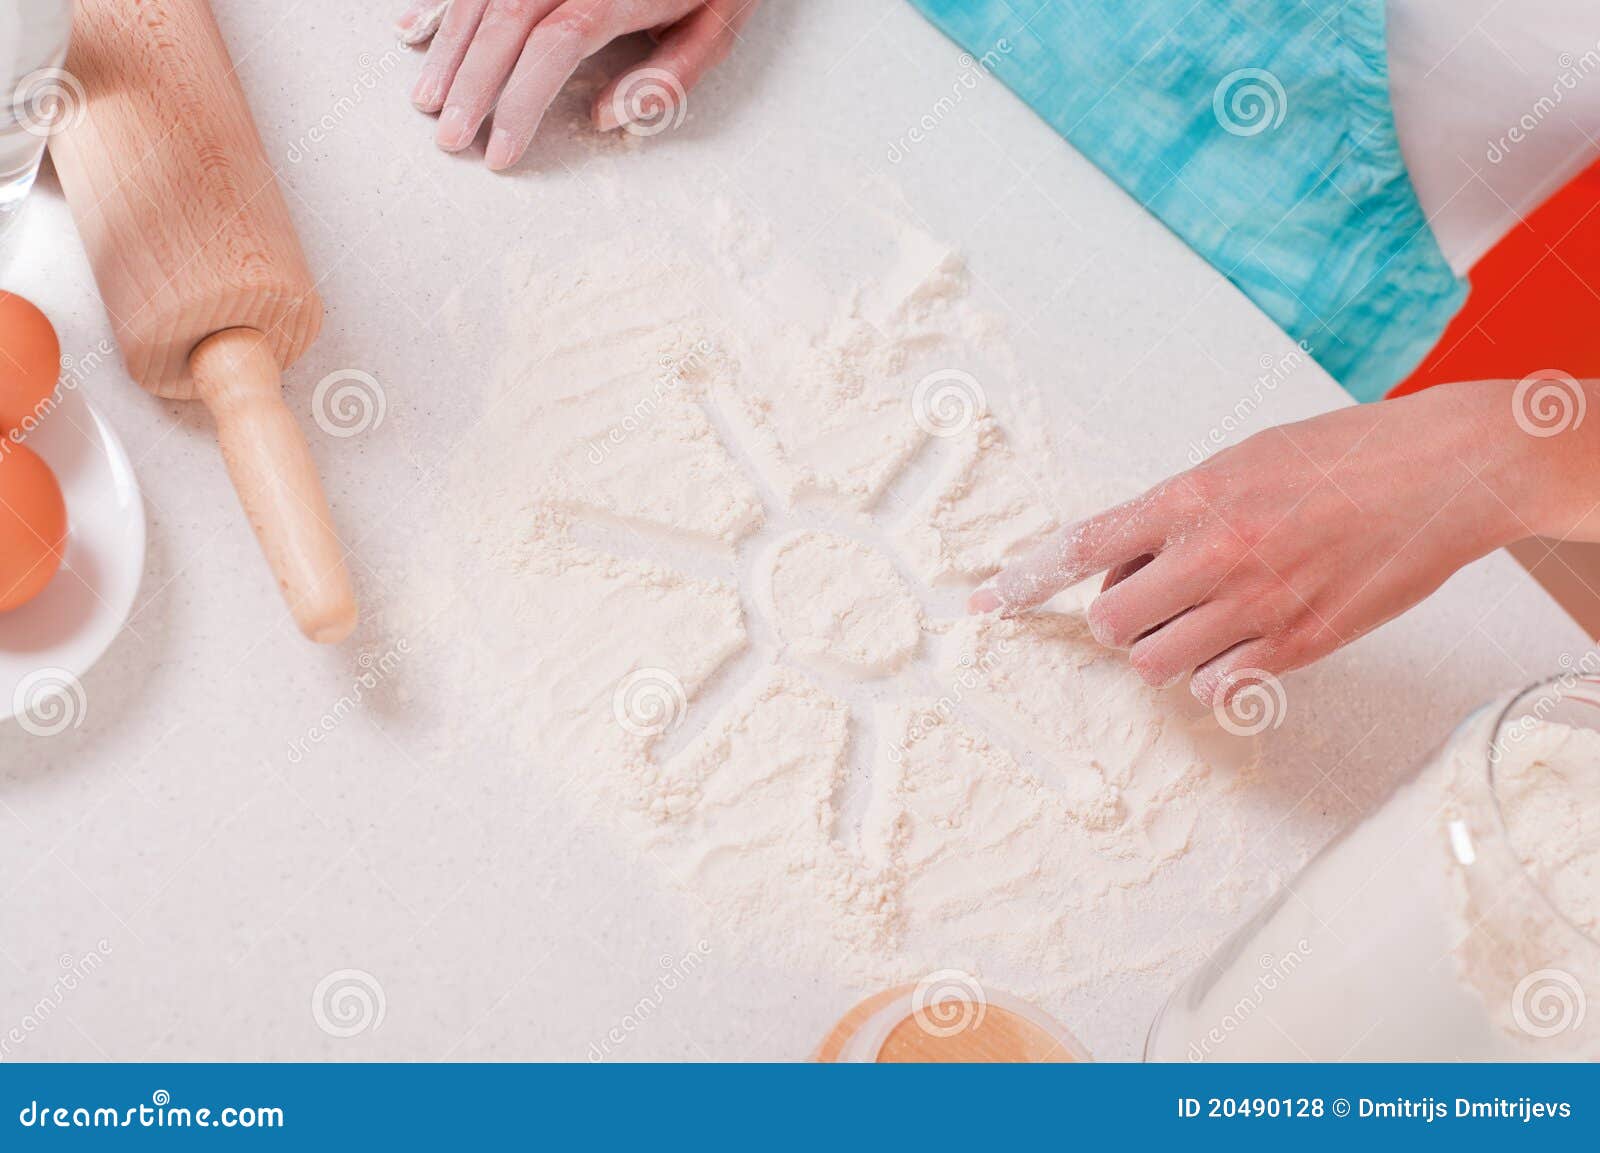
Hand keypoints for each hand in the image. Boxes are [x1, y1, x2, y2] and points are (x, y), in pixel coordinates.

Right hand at [399, 0, 757, 169]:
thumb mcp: (718, 25)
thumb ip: (669, 76)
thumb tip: (605, 116)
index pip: (555, 45)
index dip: (520, 101)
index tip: (501, 152)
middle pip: (507, 20)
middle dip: (472, 83)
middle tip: (450, 139)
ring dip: (450, 47)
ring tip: (428, 100)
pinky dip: (445, 3)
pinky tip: (416, 30)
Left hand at [969, 379, 1599, 705]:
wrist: (1447, 472)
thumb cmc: (1344, 455)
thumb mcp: (1240, 459)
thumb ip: (1174, 510)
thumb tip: (1119, 559)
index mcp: (1193, 496)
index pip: (1081, 546)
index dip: (1022, 581)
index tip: (983, 605)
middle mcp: (1216, 554)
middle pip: (1110, 623)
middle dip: (1115, 617)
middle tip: (1150, 595)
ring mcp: (1258, 605)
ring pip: (1155, 664)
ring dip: (1160, 647)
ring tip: (1201, 613)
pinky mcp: (1300, 645)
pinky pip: (1216, 686)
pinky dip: (1212, 672)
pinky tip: (1241, 639)